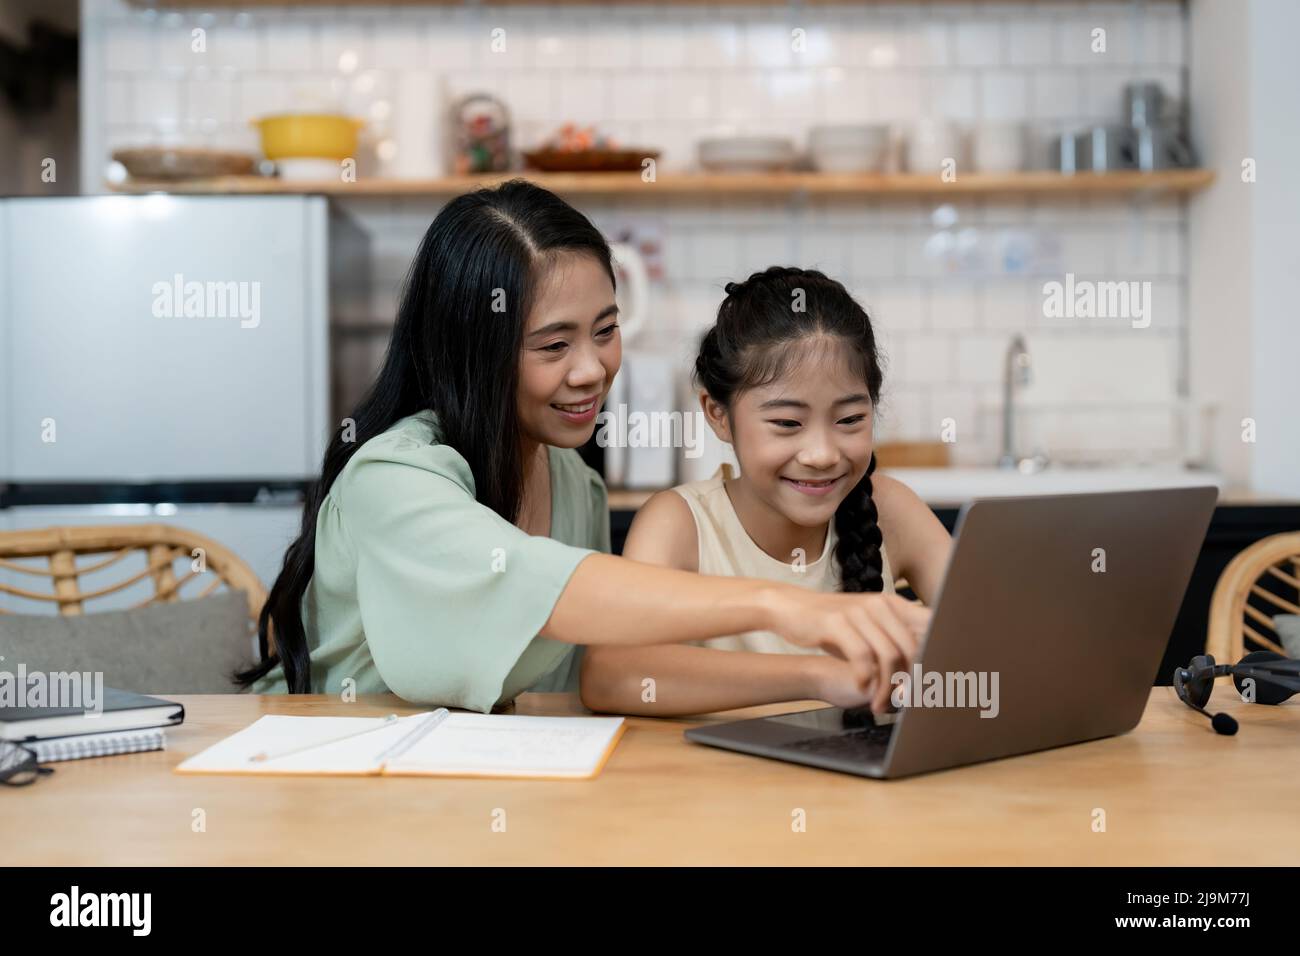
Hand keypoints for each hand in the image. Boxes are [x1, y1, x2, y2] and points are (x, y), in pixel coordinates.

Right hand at [768, 590, 930, 712]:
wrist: (790, 607)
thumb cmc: (833, 624)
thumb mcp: (867, 627)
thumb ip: (893, 641)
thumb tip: (923, 670)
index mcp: (893, 604)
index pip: (930, 629)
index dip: (935, 660)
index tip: (929, 687)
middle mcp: (880, 604)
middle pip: (913, 648)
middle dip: (911, 682)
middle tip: (903, 703)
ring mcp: (859, 612)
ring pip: (889, 656)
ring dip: (887, 687)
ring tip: (879, 703)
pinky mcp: (836, 622)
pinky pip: (862, 656)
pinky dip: (865, 678)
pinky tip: (860, 687)